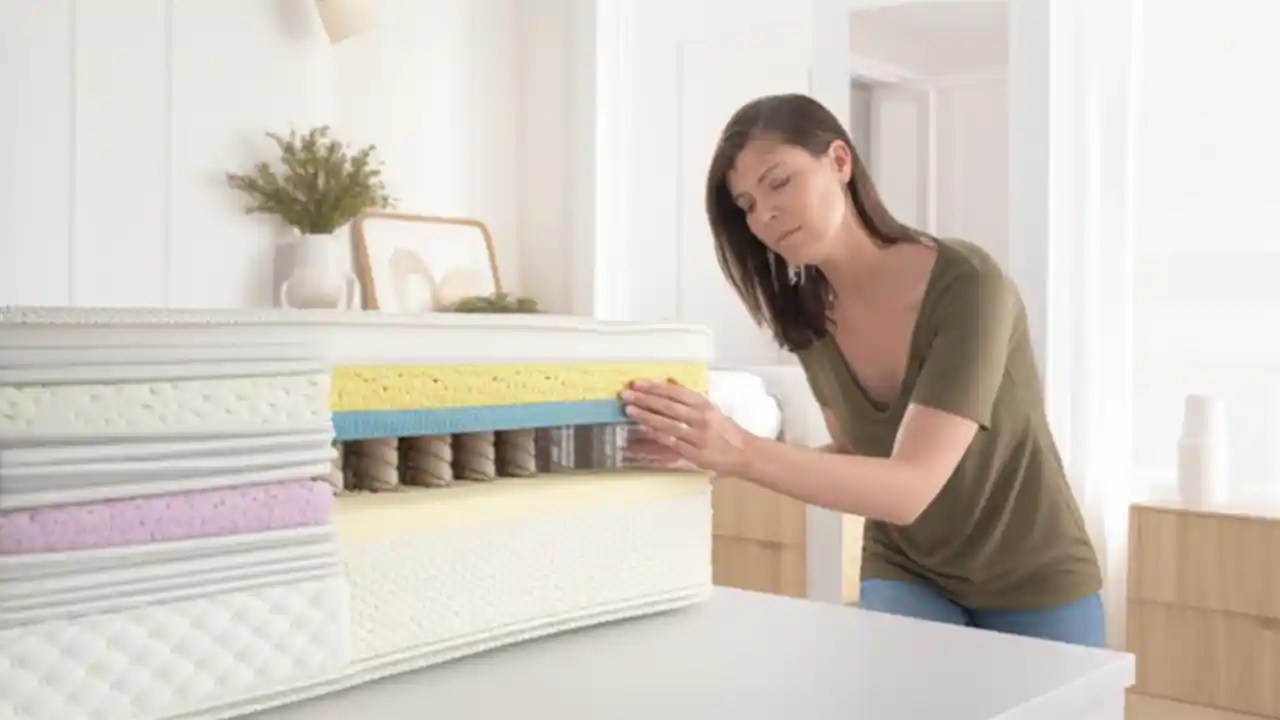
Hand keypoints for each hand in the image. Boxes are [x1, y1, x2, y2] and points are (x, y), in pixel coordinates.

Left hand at [619, 378, 751, 476]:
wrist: (745, 453)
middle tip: (627, 394)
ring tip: (630, 410)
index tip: (638, 382)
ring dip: (647, 416)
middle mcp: (701, 418)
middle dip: (646, 399)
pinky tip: (644, 430)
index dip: (656, 387)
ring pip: (668, 424)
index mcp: (704, 405)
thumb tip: (670, 381)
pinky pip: (672, 443)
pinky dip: (657, 436)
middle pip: (669, 406)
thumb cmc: (725, 430)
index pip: (676, 392)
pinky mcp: (695, 454)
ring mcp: (697, 436)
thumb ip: (690, 398)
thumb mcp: (711, 410)